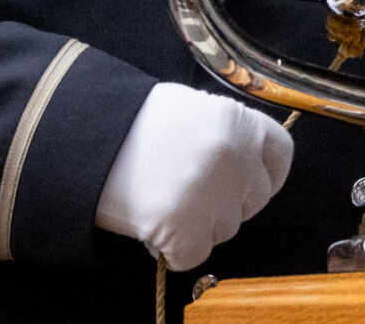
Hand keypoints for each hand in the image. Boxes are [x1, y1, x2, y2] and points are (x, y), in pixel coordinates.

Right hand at [94, 83, 291, 270]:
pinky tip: (151, 223)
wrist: (84, 135)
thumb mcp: (191, 109)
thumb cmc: (134, 120)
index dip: (266, 172)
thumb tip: (246, 165)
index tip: (251, 183)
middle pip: (254, 199)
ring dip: (199, 224)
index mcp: (239, 121)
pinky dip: (172, 248)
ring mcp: (212, 195)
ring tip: (162, 198)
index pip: (280, 155)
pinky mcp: (184, 229)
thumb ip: (226, 134)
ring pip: (224, 229)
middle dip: (227, 202)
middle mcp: (235, 157)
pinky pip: (192, 255)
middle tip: (190, 192)